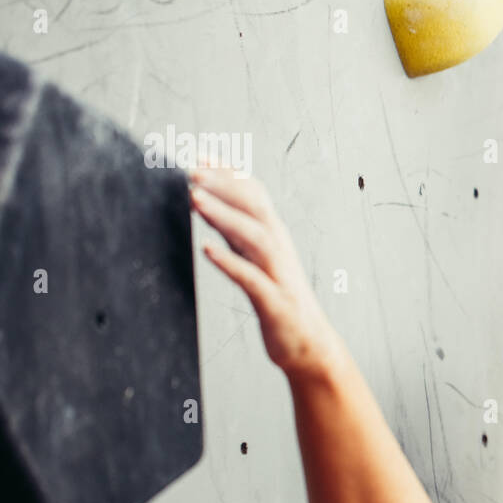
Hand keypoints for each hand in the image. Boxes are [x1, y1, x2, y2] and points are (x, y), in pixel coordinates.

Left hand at [189, 161, 338, 381]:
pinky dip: (229, 262)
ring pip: (254, 236)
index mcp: (275, 237)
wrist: (309, 345)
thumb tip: (211, 208)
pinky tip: (207, 250)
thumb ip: (237, 236)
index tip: (200, 156)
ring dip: (225, 215)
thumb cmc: (280, 302)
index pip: (254, 195)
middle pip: (255, 207)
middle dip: (225, 185)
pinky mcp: (273, 302)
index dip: (229, 174)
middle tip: (192, 170)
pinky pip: (251, 278)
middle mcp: (279, 249)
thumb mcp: (257, 261)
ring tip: (195, 199)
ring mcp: (278, 275)